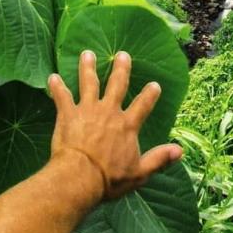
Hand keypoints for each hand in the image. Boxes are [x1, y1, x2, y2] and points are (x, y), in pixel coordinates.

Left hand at [48, 50, 182, 202]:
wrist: (78, 178)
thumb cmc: (109, 179)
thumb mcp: (139, 173)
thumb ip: (159, 159)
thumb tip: (179, 151)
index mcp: (127, 125)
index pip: (143, 105)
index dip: (150, 94)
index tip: (154, 84)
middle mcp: (109, 112)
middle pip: (116, 84)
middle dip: (120, 68)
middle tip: (122, 54)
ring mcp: (88, 110)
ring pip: (89, 83)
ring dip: (88, 68)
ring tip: (87, 54)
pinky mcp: (68, 115)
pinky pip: (62, 97)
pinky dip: (57, 87)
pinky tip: (52, 78)